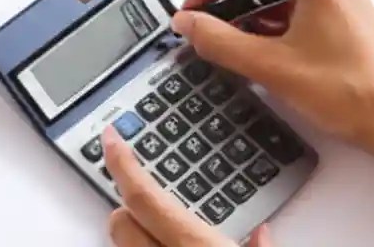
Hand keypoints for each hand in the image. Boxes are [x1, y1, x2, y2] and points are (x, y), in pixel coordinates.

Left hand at [104, 126, 273, 246]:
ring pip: (124, 245)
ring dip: (137, 234)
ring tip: (160, 230)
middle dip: (128, 208)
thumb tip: (262, 234)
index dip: (121, 162)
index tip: (111, 137)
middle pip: (120, 222)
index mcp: (193, 244)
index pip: (142, 196)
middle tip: (151, 200)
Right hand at [175, 0, 373, 160]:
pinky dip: (271, 23)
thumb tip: (188, 23)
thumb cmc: (348, 93)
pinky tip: (259, 50)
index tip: (190, 15)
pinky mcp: (343, 13)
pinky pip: (296, 6)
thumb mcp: (272, 67)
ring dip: (248, 15)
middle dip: (227, 2)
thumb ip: (221, 41)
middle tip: (204, 32)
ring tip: (230, 46)